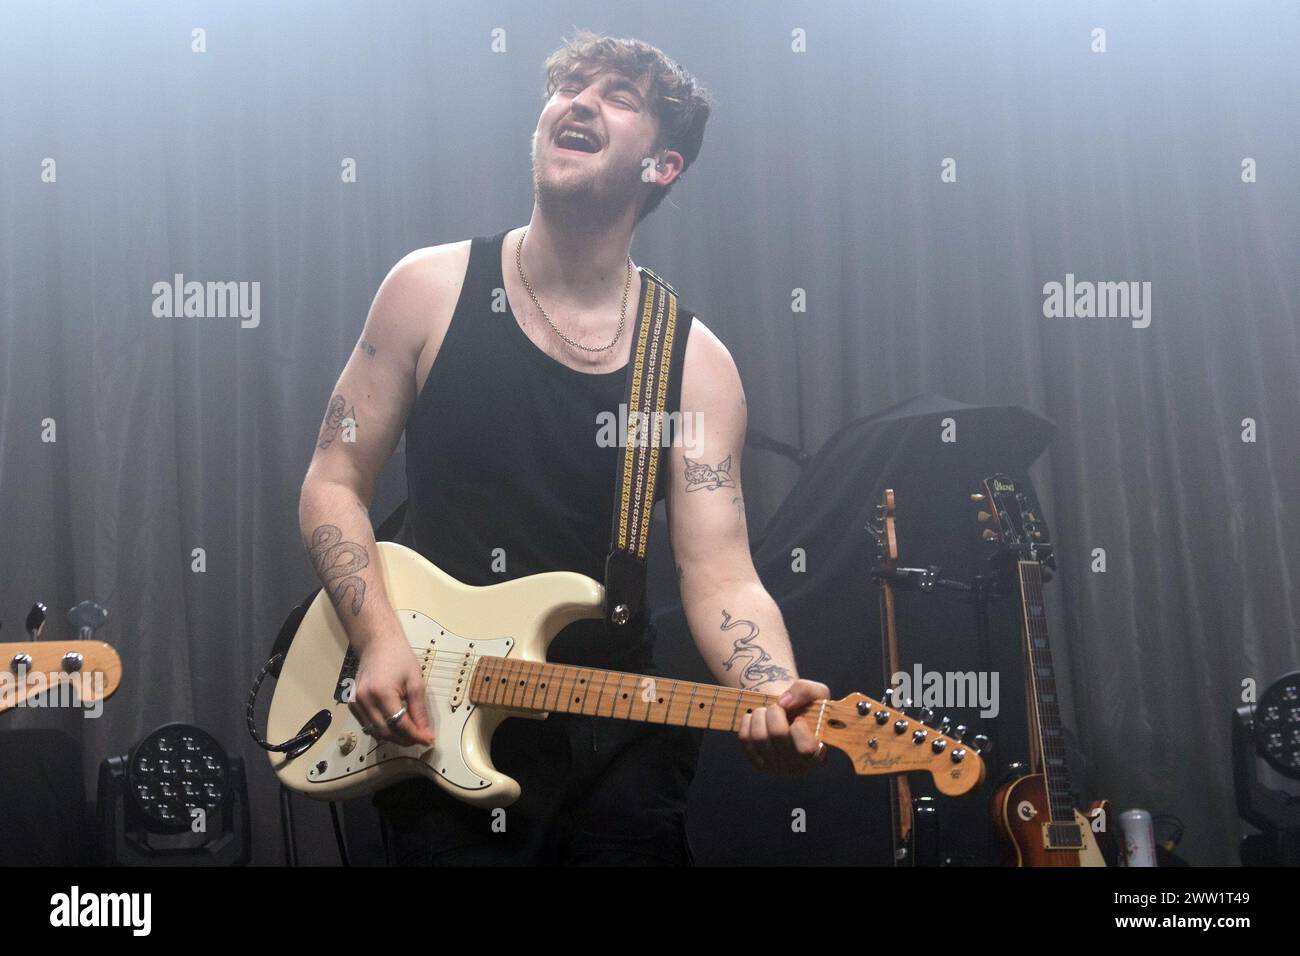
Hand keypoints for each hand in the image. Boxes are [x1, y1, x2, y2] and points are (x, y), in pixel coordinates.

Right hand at [349, 628, 433, 747]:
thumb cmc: (398, 658)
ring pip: (375, 732)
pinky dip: (382, 729)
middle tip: (420, 738)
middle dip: (405, 739)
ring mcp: (355, 703)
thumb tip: (425, 733)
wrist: (377, 644)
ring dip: (394, 737)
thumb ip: (420, 710)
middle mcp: (364, 700)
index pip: (399, 724)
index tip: (428, 740)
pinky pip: (367, 724)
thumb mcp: (415, 682)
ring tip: (410, 734)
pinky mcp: (352, 704)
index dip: (415, 735)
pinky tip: (395, 726)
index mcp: (381, 693)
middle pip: (385, 732)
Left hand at [739, 678, 830, 776]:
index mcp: (818, 755)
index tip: (799, 718)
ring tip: (766, 710)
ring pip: (759, 737)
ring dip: (760, 715)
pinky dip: (748, 722)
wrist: (785, 712)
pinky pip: (745, 739)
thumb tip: (785, 703)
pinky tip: (756, 718)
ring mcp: (777, 767)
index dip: (799, 728)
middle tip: (778, 706)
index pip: (806, 749)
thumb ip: (807, 691)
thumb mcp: (816, 692)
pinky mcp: (758, 763)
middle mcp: (798, 766)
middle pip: (778, 735)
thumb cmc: (804, 705)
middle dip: (775, 712)